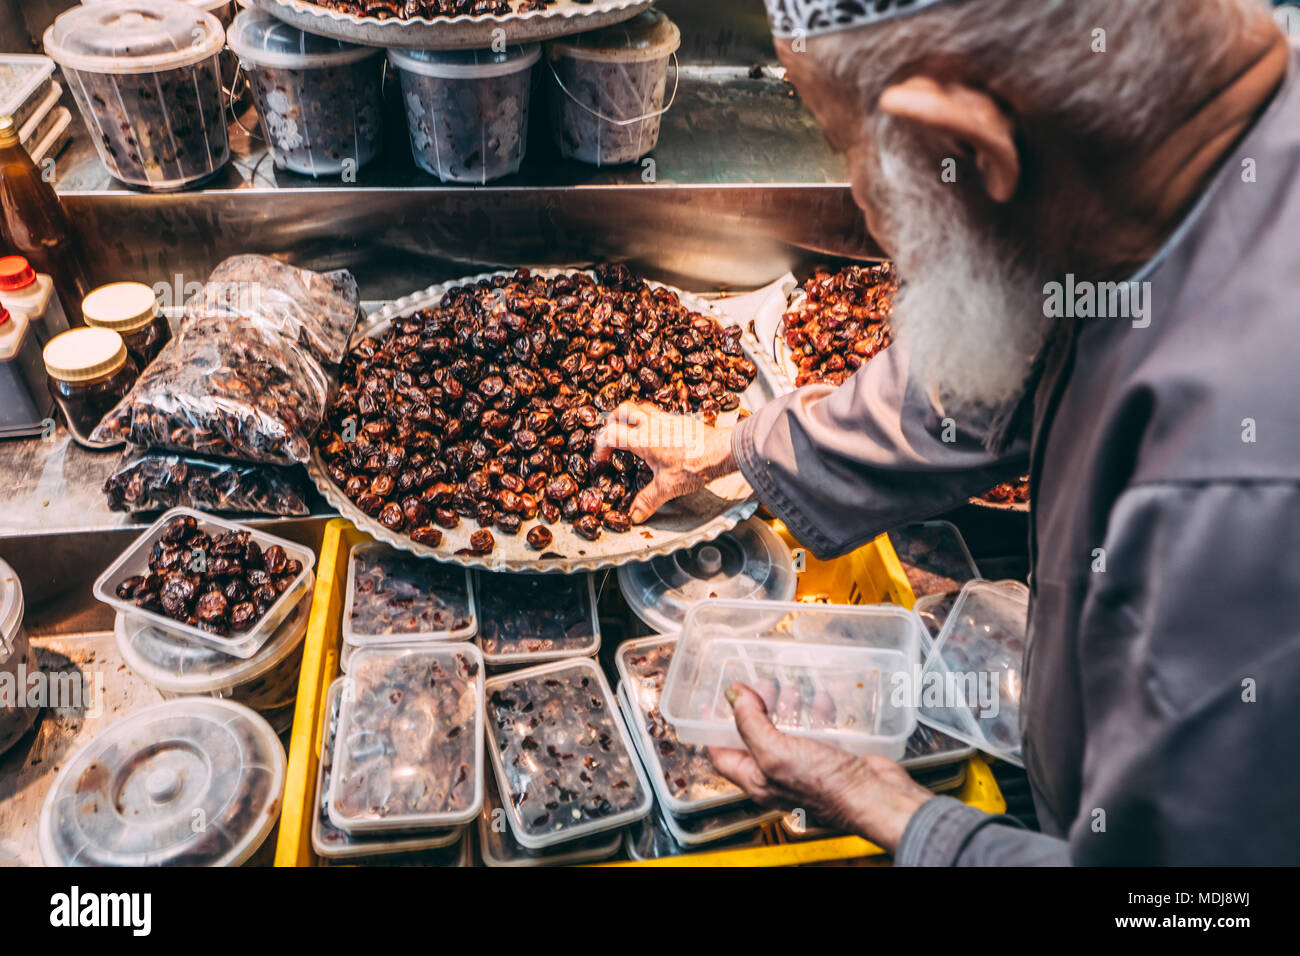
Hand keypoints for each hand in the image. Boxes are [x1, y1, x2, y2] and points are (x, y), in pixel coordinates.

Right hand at [592, 402, 738, 522]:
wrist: (723, 450)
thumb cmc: (696, 464)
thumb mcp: (668, 487)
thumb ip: (648, 501)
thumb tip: (634, 515)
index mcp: (643, 439)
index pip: (610, 434)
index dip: (600, 446)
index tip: (601, 460)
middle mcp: (652, 424)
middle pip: (622, 410)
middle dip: (612, 422)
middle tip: (611, 437)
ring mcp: (667, 418)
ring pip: (641, 407)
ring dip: (631, 418)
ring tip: (631, 434)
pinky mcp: (680, 420)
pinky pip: (658, 413)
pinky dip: (650, 421)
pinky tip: (656, 437)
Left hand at [708, 684, 933, 852]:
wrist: (874, 798)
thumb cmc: (826, 787)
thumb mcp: (776, 752)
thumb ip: (751, 724)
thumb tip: (733, 696)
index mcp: (757, 779)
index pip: (723, 754)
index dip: (714, 727)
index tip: (712, 702)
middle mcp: (778, 776)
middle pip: (756, 738)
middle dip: (754, 710)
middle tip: (756, 686)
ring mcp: (805, 768)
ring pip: (788, 733)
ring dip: (785, 708)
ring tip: (785, 688)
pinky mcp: (830, 759)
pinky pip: (818, 732)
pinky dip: (816, 713)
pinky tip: (821, 700)